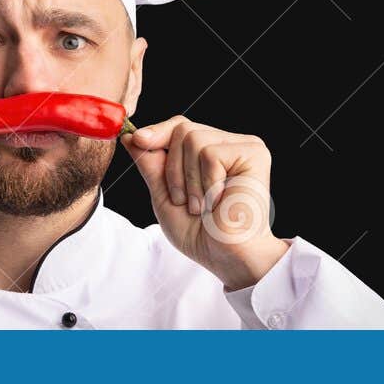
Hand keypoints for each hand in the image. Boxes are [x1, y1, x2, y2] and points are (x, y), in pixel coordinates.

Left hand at [122, 115, 288, 289]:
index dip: (157, 132)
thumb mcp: (165, 196)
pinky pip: (210, 154)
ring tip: (202, 205)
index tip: (137, 139)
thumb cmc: (202, 234)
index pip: (181, 126)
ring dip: (189, 180)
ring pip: (194, 139)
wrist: (228, 256)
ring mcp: (245, 147)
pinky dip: (206, 184)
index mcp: (214, 152)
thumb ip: (151, 165)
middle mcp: (231, 145)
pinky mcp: (254, 154)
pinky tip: (217, 202)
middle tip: (185, 201)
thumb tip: (129, 137)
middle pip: (183, 129)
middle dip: (172, 169)